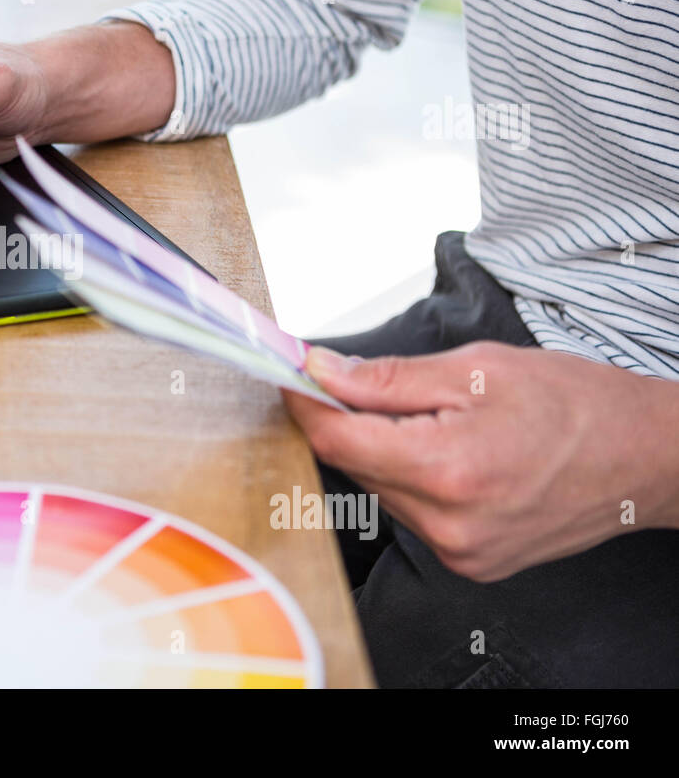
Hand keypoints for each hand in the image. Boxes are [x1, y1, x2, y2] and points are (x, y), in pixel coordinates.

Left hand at [282, 341, 678, 580]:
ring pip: (381, 490)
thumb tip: (320, 372)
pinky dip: (413, 480)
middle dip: (349, 421)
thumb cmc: (575, 404)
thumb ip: (386, 378)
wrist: (645, 457)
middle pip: (356, 465)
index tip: (290, 376)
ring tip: (434, 420)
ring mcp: (460, 552)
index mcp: (447, 468)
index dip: (304, 403)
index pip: (337, 440)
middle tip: (360, 383)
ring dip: (385, 451)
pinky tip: (450, 454)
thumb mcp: (476, 369)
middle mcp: (448, 523)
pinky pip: (413, 514)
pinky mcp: (470, 564)